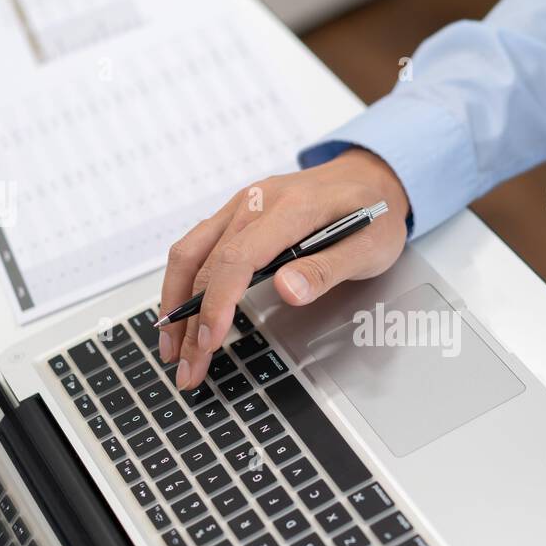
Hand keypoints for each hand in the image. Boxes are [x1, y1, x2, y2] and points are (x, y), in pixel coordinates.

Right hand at [158, 148, 409, 388]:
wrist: (371, 176)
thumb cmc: (374, 213)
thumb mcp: (371, 247)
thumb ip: (328, 269)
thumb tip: (286, 290)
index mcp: (291, 207)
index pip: (238, 258)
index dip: (218, 303)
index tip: (209, 341)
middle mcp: (257, 200)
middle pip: (207, 263)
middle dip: (190, 321)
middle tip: (187, 368)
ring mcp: (242, 204)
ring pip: (190, 252)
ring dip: (173, 302)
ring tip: (171, 348)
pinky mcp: (235, 213)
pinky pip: (196, 245)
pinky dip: (181, 282)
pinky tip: (179, 313)